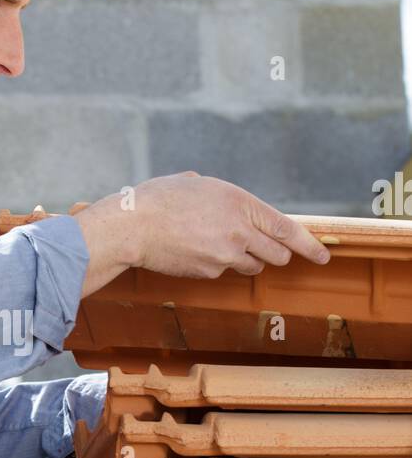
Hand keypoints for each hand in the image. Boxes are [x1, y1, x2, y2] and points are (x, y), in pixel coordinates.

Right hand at [128, 172, 331, 277]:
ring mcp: (225, 256)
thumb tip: (229, 207)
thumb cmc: (160, 199)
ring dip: (244, 259)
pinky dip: (215, 264)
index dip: (310, 245)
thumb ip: (224, 197)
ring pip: (252, 267)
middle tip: (266, 251)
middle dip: (275, 254)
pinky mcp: (209, 273)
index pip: (287, 229)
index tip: (323, 256)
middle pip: (277, 255)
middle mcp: (239, 231)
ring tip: (216, 244)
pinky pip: (223, 272)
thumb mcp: (199, 183)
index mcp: (240, 203)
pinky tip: (193, 250)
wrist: (133, 227)